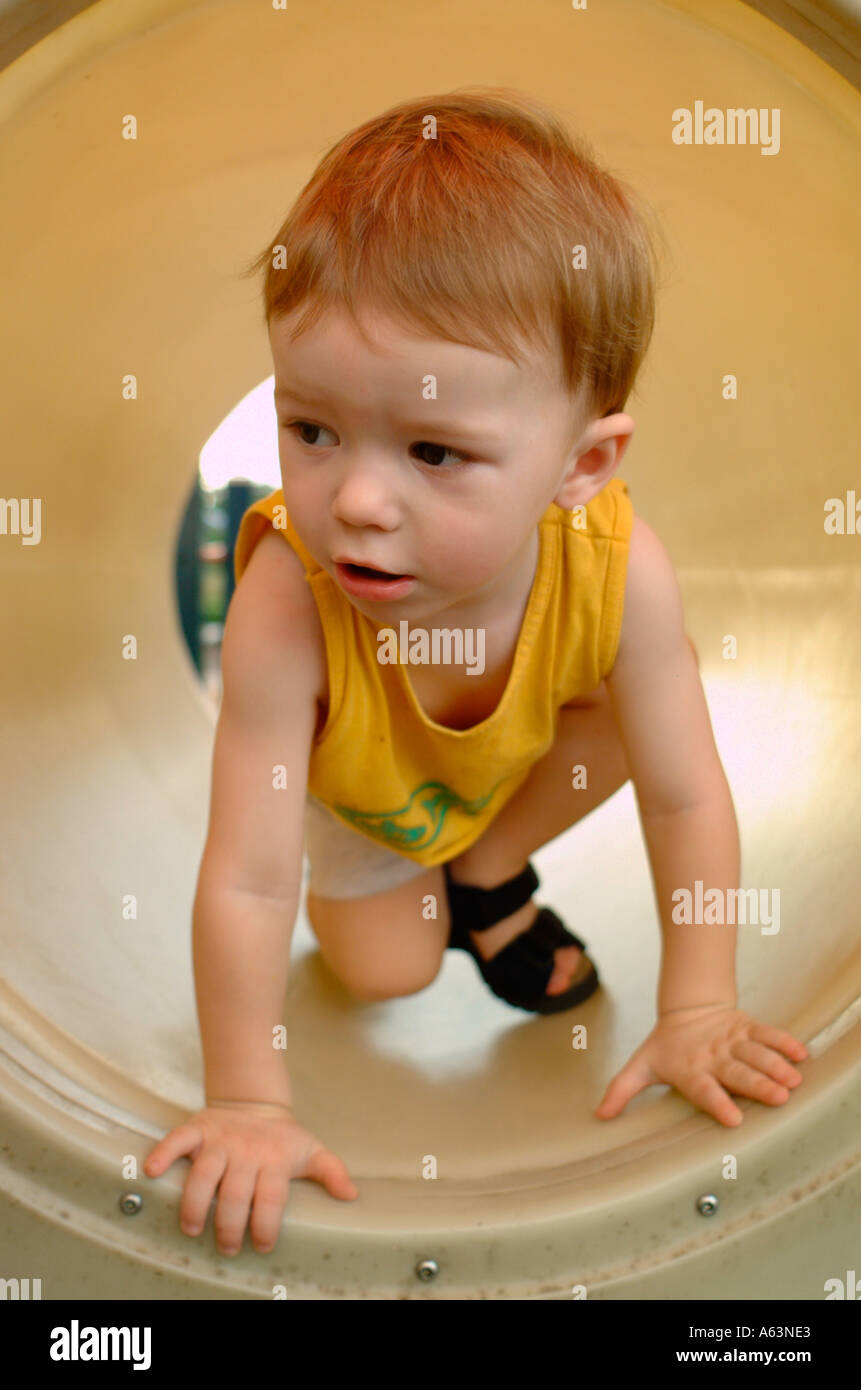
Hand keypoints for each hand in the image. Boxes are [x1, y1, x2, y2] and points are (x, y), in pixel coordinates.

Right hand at [143, 1102, 357, 1255]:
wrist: (254, 1101)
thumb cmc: (281, 1138)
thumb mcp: (310, 1151)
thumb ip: (330, 1172)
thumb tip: (351, 1194)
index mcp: (274, 1159)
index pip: (271, 1196)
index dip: (266, 1223)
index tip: (262, 1245)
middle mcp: (246, 1151)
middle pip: (235, 1192)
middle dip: (230, 1224)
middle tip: (227, 1246)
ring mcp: (219, 1140)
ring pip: (204, 1172)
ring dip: (195, 1202)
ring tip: (191, 1228)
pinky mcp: (197, 1130)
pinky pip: (177, 1140)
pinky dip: (164, 1153)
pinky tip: (153, 1172)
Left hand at [593, 1005, 807, 1126]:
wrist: (686, 1007)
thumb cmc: (666, 1046)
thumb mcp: (641, 1066)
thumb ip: (622, 1090)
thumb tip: (599, 1115)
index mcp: (689, 1069)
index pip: (704, 1088)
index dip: (717, 1102)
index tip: (733, 1119)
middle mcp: (714, 1056)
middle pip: (737, 1072)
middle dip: (758, 1085)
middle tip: (778, 1097)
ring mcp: (732, 1040)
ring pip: (756, 1053)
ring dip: (775, 1066)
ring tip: (793, 1080)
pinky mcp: (747, 1027)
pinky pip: (767, 1033)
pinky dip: (784, 1042)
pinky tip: (801, 1053)